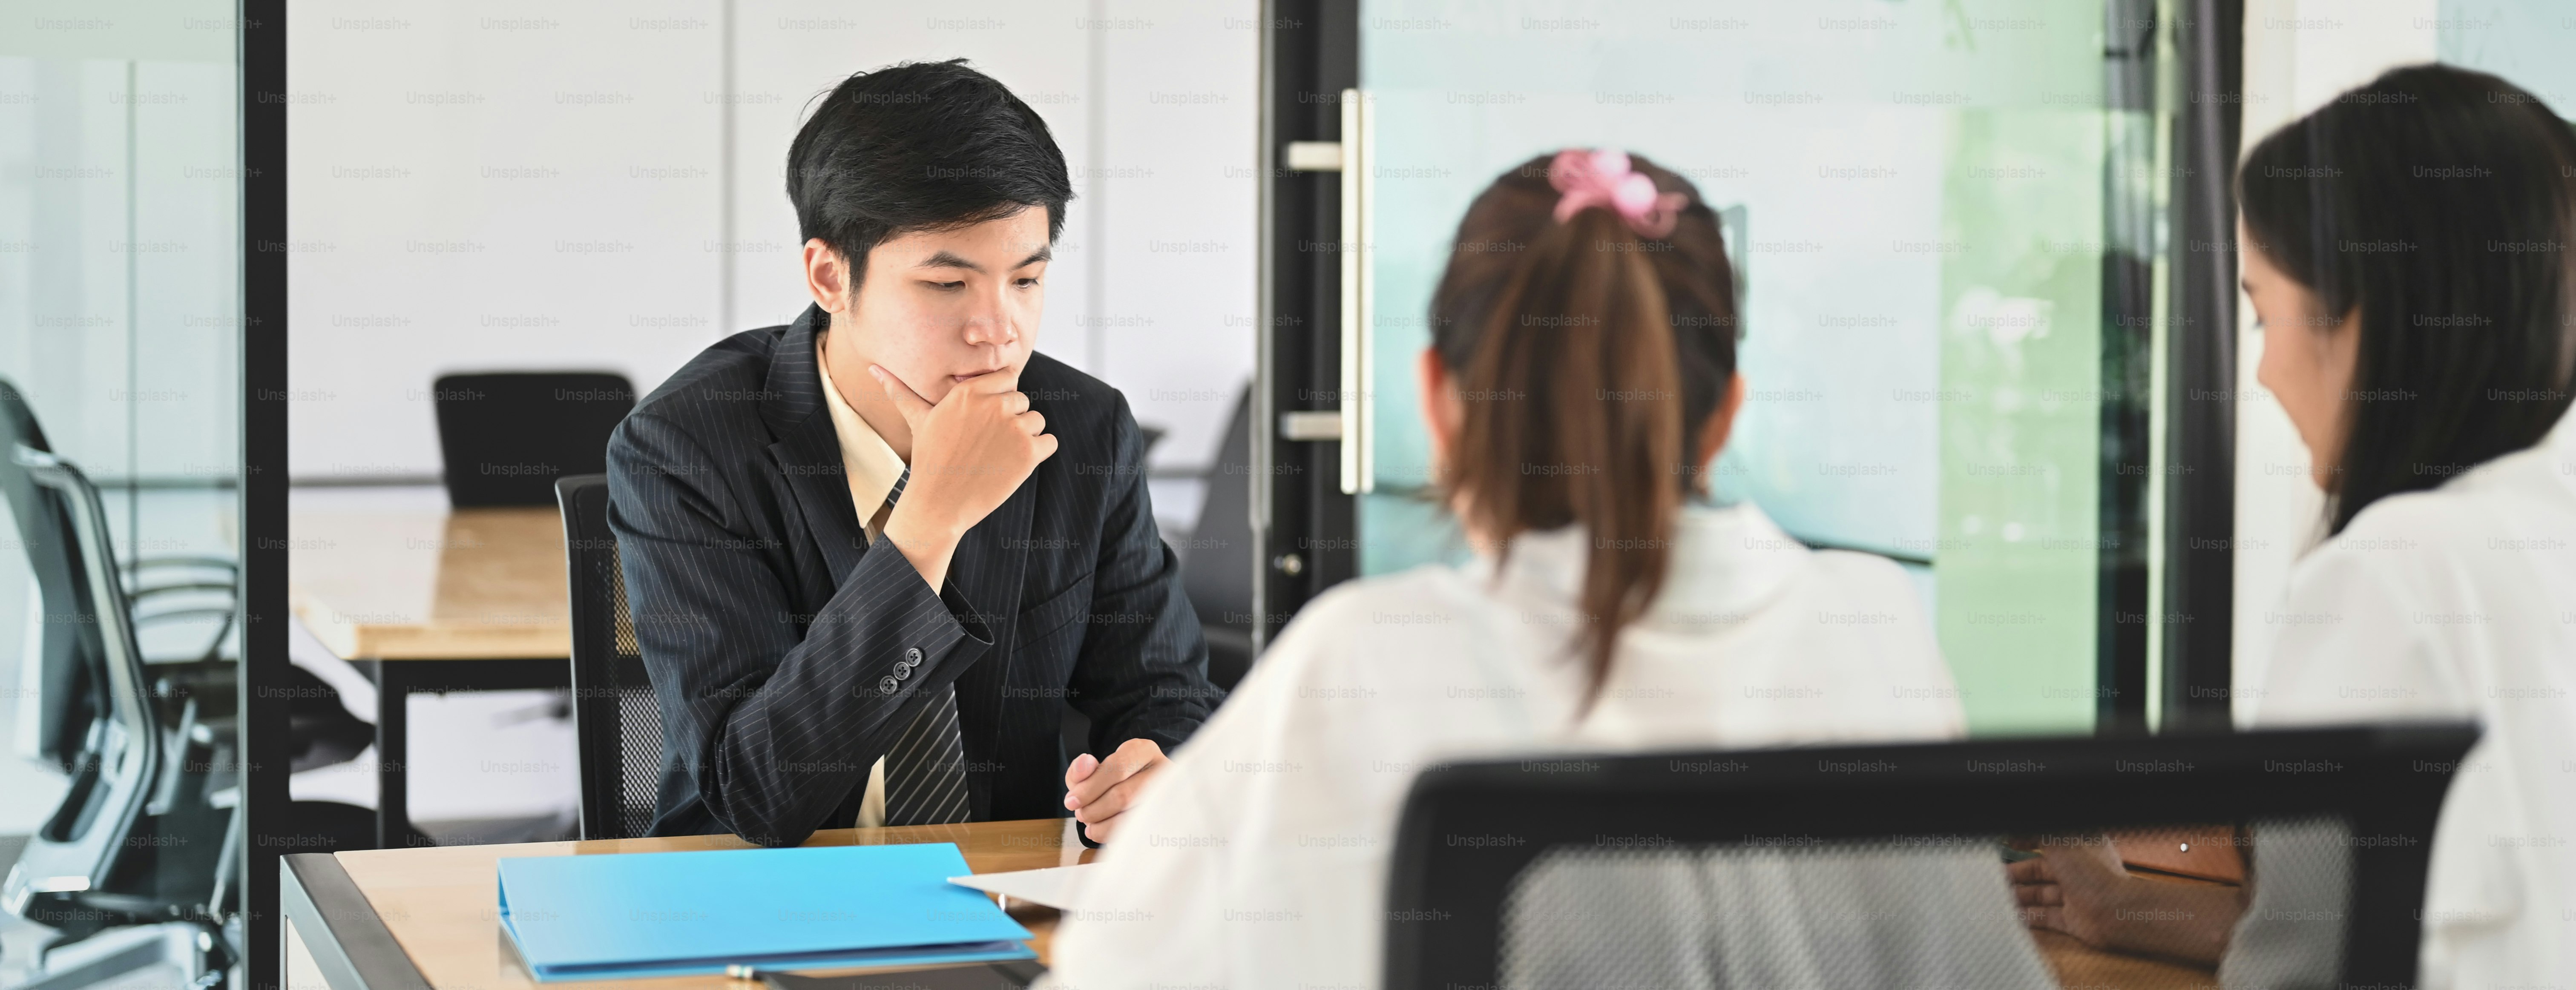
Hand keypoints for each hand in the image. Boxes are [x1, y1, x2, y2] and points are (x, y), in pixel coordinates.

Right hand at [873, 365, 1057, 589]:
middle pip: (1022, 399)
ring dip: (1025, 436)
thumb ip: (900, 390)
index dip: (1000, 396)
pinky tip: (1015, 464)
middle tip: (987, 443)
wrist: (939, 504)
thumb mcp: (917, 419)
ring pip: (1037, 421)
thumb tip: (872, 367)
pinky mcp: (1029, 453)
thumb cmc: (928, 460)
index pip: (1007, 377)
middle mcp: (994, 405)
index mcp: (970, 392)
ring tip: (998, 454)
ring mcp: (1014, 428)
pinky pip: (1050, 442)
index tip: (987, 417)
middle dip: (1011, 419)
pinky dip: (1039, 453)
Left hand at [1063, 738, 1168, 842]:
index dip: (1089, 787)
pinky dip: (1113, 836)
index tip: (1071, 801)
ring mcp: (1169, 798)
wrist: (1143, 789)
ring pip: (1132, 818)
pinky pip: (1138, 834)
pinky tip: (1101, 831)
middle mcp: (1163, 772)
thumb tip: (1085, 764)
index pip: (1117, 768)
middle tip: (1081, 815)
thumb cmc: (1115, 780)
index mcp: (1144, 751)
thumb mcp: (1096, 768)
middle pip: (1123, 795)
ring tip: (1090, 824)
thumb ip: (1082, 769)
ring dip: (1102, 825)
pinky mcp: (1166, 820)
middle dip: (1094, 809)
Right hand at [2008, 832, 2241, 964]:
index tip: (2007, 842)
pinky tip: (2011, 915)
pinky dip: (2030, 916)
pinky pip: (2047, 917)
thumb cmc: (2093, 872)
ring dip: (2020, 895)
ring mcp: (2076, 897)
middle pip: (2041, 871)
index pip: (2048, 842)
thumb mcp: (2058, 840)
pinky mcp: (2074, 920)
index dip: (2027, 841)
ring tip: (1997, 896)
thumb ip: (2035, 832)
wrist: (2115, 912)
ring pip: (2042, 894)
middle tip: (1994, 876)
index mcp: (2078, 849)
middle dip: (2017, 873)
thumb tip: (2016, 829)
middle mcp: (2078, 872)